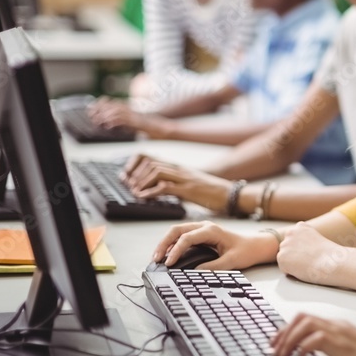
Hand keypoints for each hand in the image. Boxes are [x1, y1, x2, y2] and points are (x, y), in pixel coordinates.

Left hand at [88, 98, 147, 130]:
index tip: (90, 112)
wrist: (147, 123)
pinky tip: (108, 126)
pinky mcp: (131, 119)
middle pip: (107, 105)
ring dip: (104, 117)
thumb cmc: (132, 120)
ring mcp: (127, 112)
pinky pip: (120, 119)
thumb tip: (96, 116)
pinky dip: (113, 122)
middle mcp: (123, 106)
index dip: (96, 105)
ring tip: (99, 123)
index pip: (105, 100)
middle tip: (93, 119)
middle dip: (98, 112)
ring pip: (113, 111)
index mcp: (119, 103)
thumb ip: (111, 113)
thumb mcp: (120, 114)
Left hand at [123, 154, 244, 211]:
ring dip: (141, 182)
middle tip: (127, 185)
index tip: (126, 175)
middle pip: (150, 162)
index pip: (150, 156)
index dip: (134, 164)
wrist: (229, 194)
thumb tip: (155, 188)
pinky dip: (151, 192)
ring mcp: (183, 178)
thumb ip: (172, 183)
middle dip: (134, 174)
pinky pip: (165, 187)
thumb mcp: (187, 183)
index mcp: (177, 167)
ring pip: (156, 171)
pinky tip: (144, 198)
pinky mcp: (188, 189)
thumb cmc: (210, 191)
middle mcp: (178, 169)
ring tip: (135, 192)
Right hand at [150, 220, 276, 269]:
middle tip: (156, 259)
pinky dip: (172, 244)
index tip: (169, 263)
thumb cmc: (246, 250)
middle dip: (164, 243)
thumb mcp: (232, 261)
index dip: (175, 250)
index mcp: (211, 230)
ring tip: (158, 258)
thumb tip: (194, 273)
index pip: (186, 238)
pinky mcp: (201, 235)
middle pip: (176, 230)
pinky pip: (182, 236)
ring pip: (177, 232)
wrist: (256, 245)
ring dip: (166, 243)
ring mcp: (202, 229)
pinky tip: (168, 255)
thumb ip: (213, 267)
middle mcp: (204, 227)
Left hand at [270, 313, 355, 355]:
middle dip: (283, 332)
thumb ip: (332, 345)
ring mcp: (340, 333)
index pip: (307, 318)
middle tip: (274, 347)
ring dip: (289, 339)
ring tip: (283, 354)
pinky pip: (317, 338)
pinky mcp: (343, 345)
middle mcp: (338, 325)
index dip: (287, 329)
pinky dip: (304, 346)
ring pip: (305, 324)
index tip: (277, 341)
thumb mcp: (349, 349)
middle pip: (302, 317)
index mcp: (339, 325)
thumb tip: (310, 350)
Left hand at [276, 222, 347, 285]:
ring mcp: (285, 245)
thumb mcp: (316, 240)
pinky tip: (303, 268)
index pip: (294, 241)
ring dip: (293, 264)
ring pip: (285, 259)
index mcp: (300, 227)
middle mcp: (290, 232)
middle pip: (288, 249)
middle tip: (310, 259)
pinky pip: (284, 269)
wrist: (330, 262)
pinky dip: (292, 272)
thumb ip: (305, 241)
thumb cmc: (329, 256)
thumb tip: (298, 251)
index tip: (313, 252)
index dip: (304, 250)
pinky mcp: (281, 257)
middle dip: (295, 256)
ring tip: (307, 264)